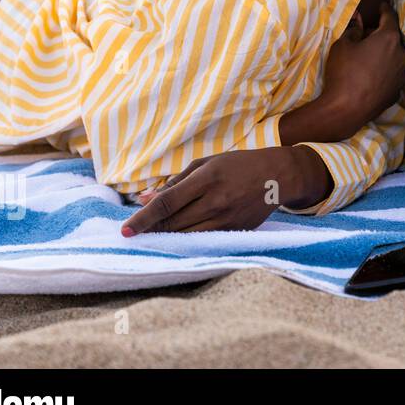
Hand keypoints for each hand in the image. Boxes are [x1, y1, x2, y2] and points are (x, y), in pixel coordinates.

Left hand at [121, 146, 328, 234]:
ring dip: (166, 237)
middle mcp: (217, 201)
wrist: (279, 175)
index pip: (167, 203)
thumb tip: (144, 199)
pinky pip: (204, 240)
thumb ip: (175, 182)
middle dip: (151, 229)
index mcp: (208, 178)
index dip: (143, 218)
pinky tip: (177, 236)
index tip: (125, 231)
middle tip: (135, 231)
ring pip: (186, 236)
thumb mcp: (206, 164)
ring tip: (153, 234)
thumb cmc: (238, 165)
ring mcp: (228, 219)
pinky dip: (186, 240)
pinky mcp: (236, 231)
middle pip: (174, 223)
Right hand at [306, 3, 404, 140]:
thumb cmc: (344, 72)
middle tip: (365, 36)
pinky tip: (370, 77)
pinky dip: (383, 72)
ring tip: (367, 58)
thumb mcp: (342, 45)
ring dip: (384, 54)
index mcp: (389, 38)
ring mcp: (401, 75)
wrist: (346, 109)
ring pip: (394, 58)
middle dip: (380, 35)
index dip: (385, 9)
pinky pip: (391, 75)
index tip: (382, 5)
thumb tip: (358, 21)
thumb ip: (353, 29)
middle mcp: (401, 55)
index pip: (390, 17)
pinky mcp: (397, 92)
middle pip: (392, 39)